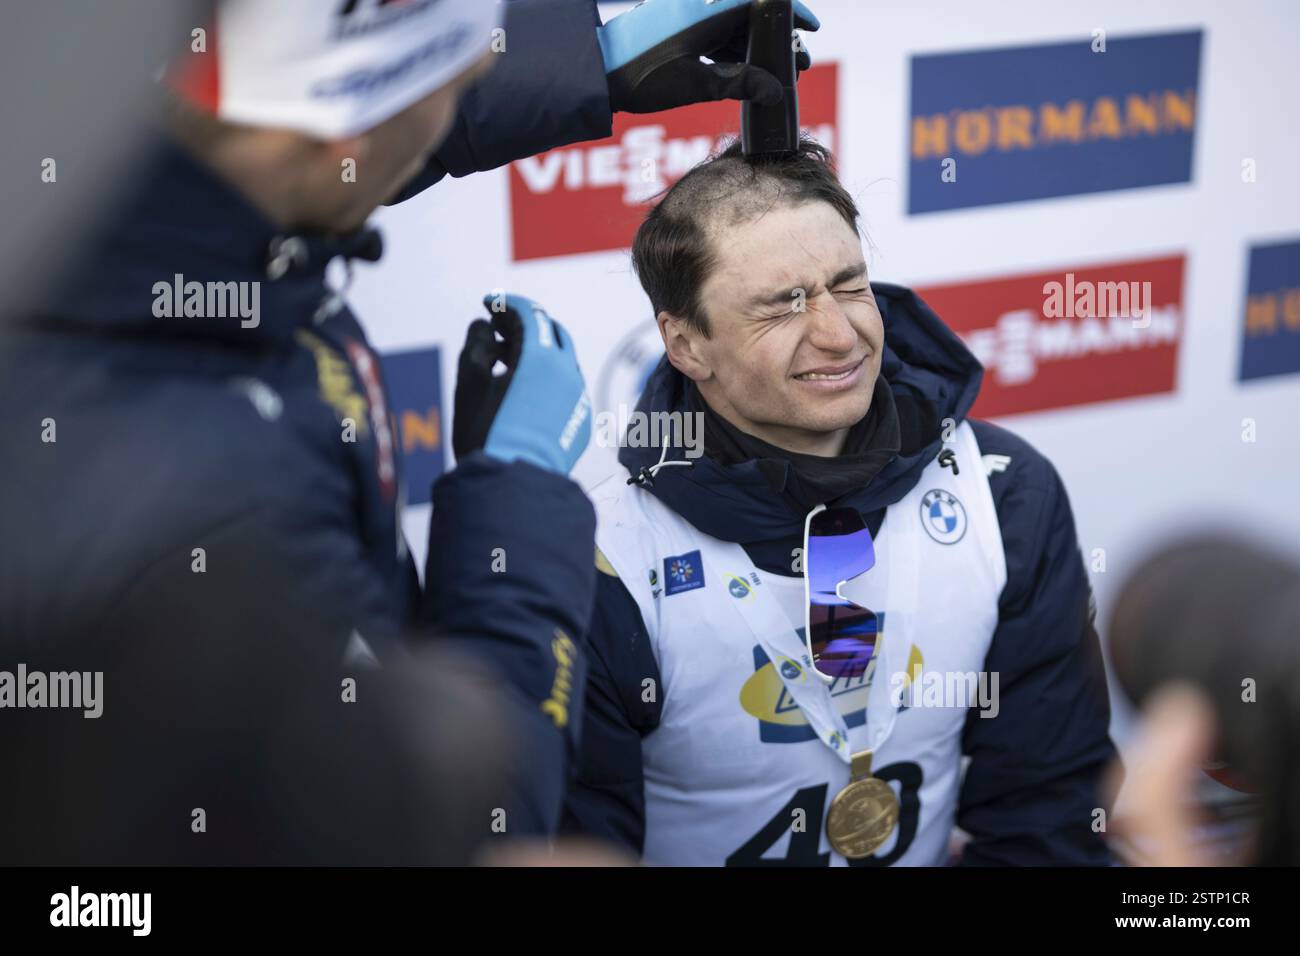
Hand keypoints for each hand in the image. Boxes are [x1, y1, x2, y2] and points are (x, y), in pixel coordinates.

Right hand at [453, 294, 591, 474]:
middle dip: (524, 324)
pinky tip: (522, 393)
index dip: (506, 303)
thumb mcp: (469, 384)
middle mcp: (568, 374)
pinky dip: (545, 379)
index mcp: (543, 359)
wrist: (513, 486)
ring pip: (560, 361)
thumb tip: (486, 327)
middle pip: (551, 332)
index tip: (488, 303)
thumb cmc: (487, 435)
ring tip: (503, 362)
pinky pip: (565, 388)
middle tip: (497, 326)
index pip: (529, 315)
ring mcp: (579, 398)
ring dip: (535, 352)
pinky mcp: (580, 420)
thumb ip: (477, 344)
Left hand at [598, 0, 820, 113]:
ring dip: (756, 48)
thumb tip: (775, 91)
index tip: (811, 27)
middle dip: (777, 39)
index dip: (791, 12)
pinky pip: (716, 32)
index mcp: (708, 6)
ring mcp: (687, 12)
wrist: (596, 73)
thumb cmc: (641, 76)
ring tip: (776, 75)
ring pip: (734, 25)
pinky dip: (734, 51)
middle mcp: (700, 2)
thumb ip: (738, 84)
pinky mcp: (677, 26)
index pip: (761, 0)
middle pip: (750, 14)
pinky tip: (746, 73)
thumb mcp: (696, 83)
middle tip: (797, 66)